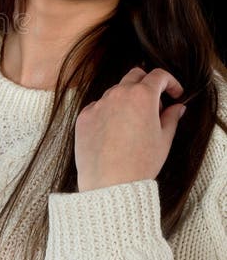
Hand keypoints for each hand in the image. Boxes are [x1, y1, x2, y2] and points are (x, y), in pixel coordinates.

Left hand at [74, 67, 185, 191]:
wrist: (110, 184)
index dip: (170, 82)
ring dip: (127, 99)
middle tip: (155, 104)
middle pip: (134, 76)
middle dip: (148, 84)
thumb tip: (177, 107)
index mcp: (141, 96)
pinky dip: (109, 112)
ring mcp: (98, 104)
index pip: (158, 76)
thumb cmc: (141, 163)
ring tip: (134, 123)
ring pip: (115, 91)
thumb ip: (171, 118)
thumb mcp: (164, 140)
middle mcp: (117, 94)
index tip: (175, 94)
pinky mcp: (83, 117)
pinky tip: (115, 132)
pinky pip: (98, 107)